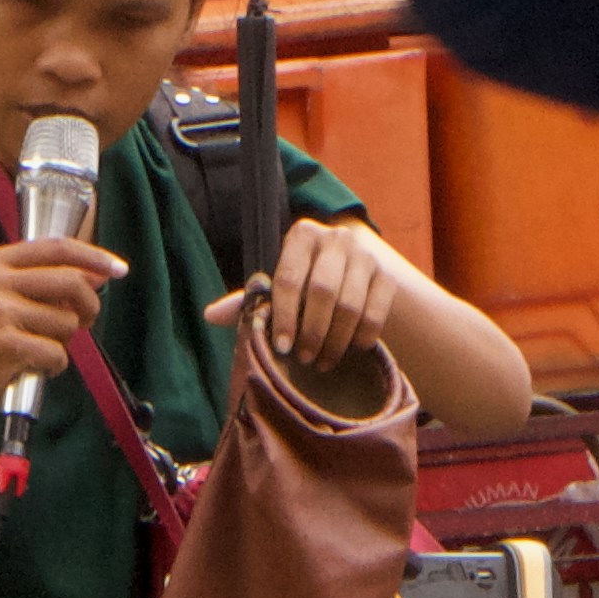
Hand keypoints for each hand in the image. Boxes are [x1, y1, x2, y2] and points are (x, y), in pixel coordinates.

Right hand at [0, 235, 124, 410]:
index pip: (57, 248)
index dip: (93, 256)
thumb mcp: (11, 296)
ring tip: (37, 347)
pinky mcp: (5, 342)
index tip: (119, 268)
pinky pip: (57, 353)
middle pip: (71, 282)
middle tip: (86, 321)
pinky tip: (32, 365)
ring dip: (64, 342)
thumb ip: (50, 282)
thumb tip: (98, 275)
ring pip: (67, 322)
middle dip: (90, 306)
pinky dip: (54, 365)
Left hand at [209, 215, 400, 371]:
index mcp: (302, 235)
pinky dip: (362, 338)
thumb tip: (210, 315)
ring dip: (335, 341)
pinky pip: (376, 313)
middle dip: (311, 331)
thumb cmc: (303, 282)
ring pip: (350, 305)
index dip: (284, 316)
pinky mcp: (387, 277)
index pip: (289, 278)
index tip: (282, 347)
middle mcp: (336, 238)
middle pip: (322, 291)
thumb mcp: (276, 287)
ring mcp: (366, 256)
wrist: (350, 273)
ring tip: (322, 362)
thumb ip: (249, 300)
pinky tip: (350, 351)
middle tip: (303, 359)